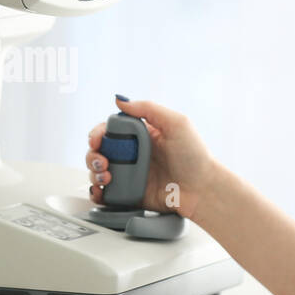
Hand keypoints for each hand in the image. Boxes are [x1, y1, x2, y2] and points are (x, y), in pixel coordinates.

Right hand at [86, 96, 217, 220]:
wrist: (202, 190)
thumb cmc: (195, 157)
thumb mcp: (177, 123)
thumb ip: (148, 108)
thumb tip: (121, 100)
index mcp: (142, 136)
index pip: (110, 131)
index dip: (98, 133)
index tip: (96, 139)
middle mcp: (133, 155)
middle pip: (99, 151)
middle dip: (92, 155)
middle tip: (101, 161)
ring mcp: (130, 175)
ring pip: (98, 172)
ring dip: (94, 173)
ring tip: (105, 176)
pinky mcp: (130, 194)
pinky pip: (106, 194)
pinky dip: (97, 193)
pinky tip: (100, 190)